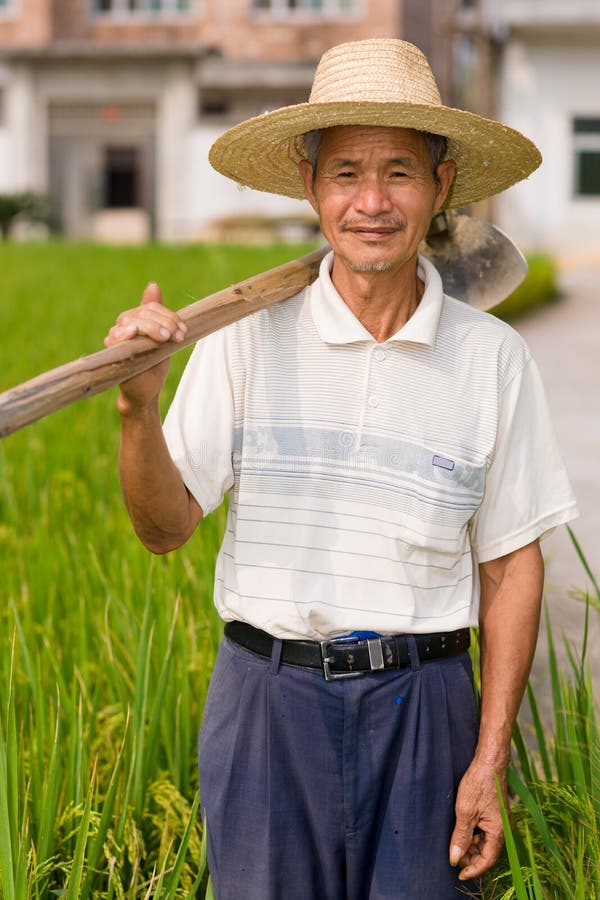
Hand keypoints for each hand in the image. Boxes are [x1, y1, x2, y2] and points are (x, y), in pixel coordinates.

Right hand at [104, 282, 187, 412]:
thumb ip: (160, 315)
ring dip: (152, 328)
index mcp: (135, 319)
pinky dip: (126, 334)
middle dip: (165, 323)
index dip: (169, 316)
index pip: (151, 307)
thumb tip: (152, 284)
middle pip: (143, 313)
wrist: (146, 391)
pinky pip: (115, 338)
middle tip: (178, 337)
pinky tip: (133, 334)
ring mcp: (115, 337)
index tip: (184, 330)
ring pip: (133, 322)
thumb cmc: (153, 364)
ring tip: (166, 339)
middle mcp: (123, 325)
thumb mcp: (163, 337)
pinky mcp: (111, 351)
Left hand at [448, 760, 505, 880]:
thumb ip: (460, 837)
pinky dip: (474, 835)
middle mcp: (503, 830)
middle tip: (453, 856)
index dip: (473, 870)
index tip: (459, 874)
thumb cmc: (479, 784)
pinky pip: (486, 832)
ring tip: (456, 842)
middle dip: (471, 857)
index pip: (487, 861)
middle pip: (487, 853)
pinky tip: (463, 829)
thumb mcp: (465, 812)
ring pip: (485, 842)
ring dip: (471, 846)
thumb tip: (455, 858)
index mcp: (499, 832)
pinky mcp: (496, 815)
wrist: (489, 762)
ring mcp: (500, 822)